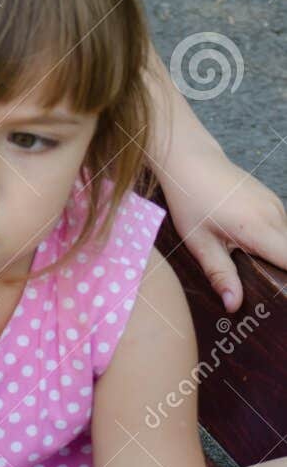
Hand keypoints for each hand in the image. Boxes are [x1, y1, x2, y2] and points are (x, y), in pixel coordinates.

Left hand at [163, 153, 286, 310]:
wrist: (190, 161)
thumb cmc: (190, 200)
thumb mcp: (200, 242)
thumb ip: (221, 275)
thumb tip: (233, 305)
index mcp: (259, 228)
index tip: (280, 293)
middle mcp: (275, 215)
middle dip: (282, 273)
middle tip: (256, 282)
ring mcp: (276, 205)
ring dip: (278, 257)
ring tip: (249, 265)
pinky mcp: (272, 200)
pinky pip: (283, 228)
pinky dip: (274, 242)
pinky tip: (251, 248)